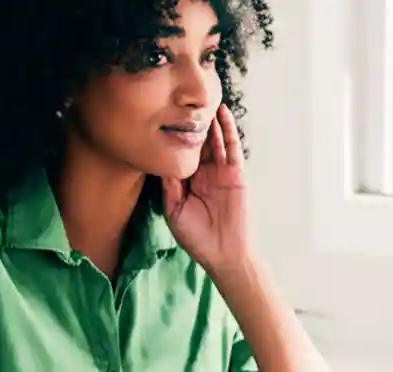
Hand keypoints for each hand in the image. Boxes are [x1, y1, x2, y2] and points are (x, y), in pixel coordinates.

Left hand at [161, 104, 253, 274]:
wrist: (223, 254)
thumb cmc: (197, 238)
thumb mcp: (174, 209)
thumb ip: (168, 185)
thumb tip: (159, 159)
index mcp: (186, 182)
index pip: (178, 152)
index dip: (170, 135)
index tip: (158, 114)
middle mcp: (203, 173)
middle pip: (195, 141)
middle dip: (188, 121)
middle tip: (179, 97)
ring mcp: (220, 171)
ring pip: (213, 139)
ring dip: (208, 119)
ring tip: (200, 96)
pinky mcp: (235, 173)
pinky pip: (231, 147)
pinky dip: (227, 129)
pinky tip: (221, 112)